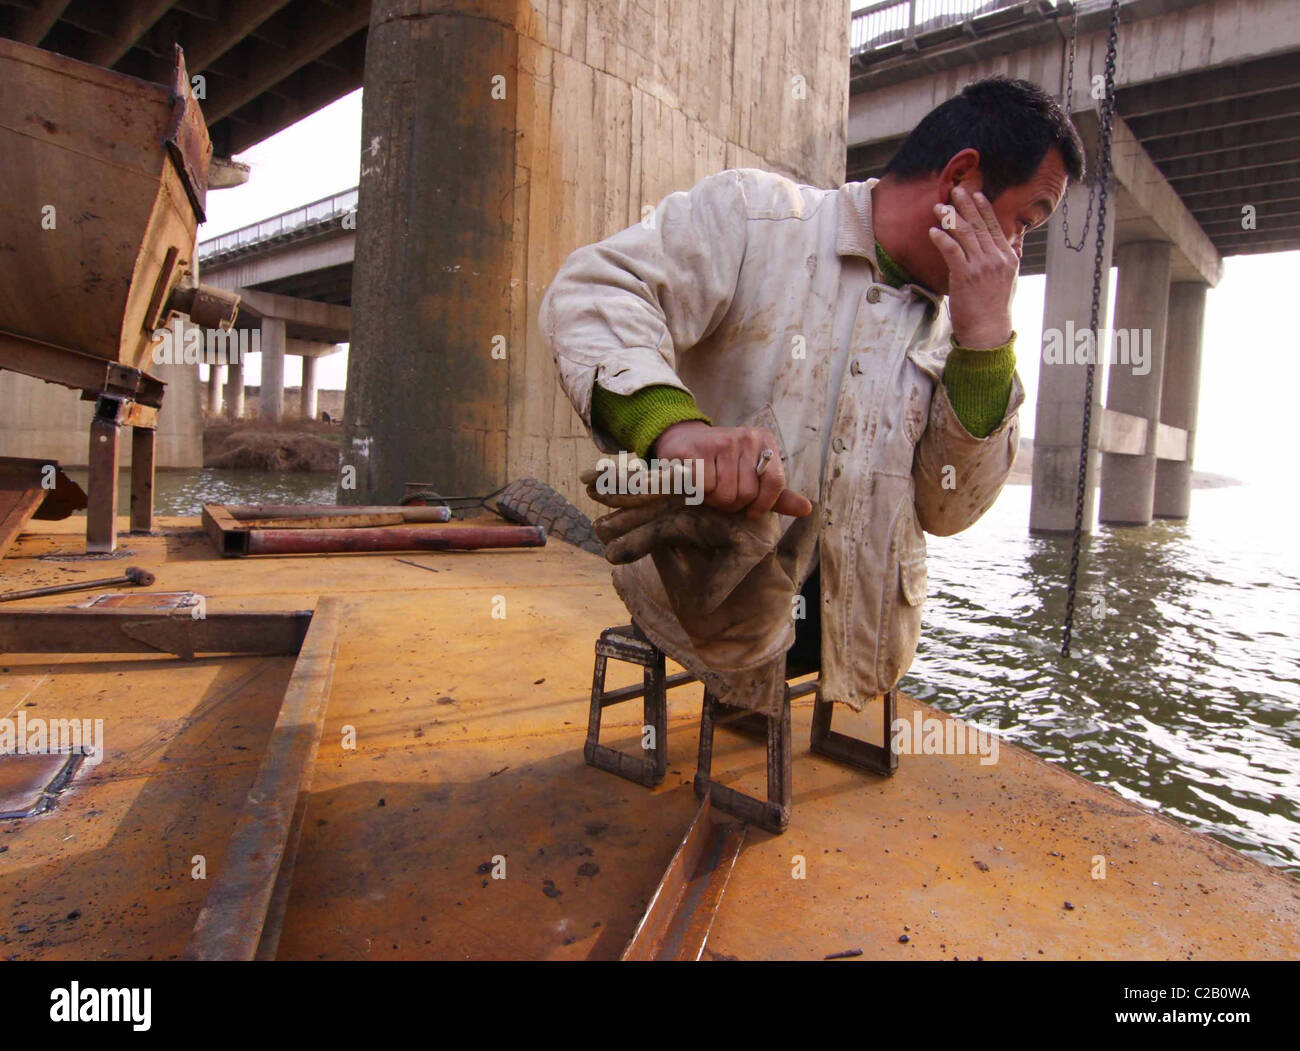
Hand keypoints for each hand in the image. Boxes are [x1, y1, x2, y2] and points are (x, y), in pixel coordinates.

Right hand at [651, 421, 812, 518]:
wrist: (683, 441)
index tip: (751, 510)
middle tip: (721, 493)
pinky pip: (704, 489)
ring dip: (713, 500)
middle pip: (747, 494)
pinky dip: (697, 493)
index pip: (776, 483)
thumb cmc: (721, 464)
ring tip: (708, 488)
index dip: (762, 504)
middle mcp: (746, 438)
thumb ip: (777, 494)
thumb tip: (807, 509)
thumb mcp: (753, 476)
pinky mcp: (697, 450)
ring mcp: (721, 441)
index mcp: (765, 442)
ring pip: (725, 495)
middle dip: (731, 504)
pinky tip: (694, 481)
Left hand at [929, 185, 1016, 348]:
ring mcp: (981, 266)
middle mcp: (996, 258)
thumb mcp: (1008, 278)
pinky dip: (942, 238)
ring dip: (950, 218)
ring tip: (939, 207)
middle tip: (955, 190)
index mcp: (1008, 257)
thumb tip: (1013, 238)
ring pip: (965, 234)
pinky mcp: (965, 276)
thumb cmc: (994, 306)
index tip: (975, 194)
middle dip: (966, 205)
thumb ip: (1007, 257)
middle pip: (979, 225)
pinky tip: (933, 231)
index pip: (995, 226)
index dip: (984, 208)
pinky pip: (952, 251)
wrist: (988, 329)